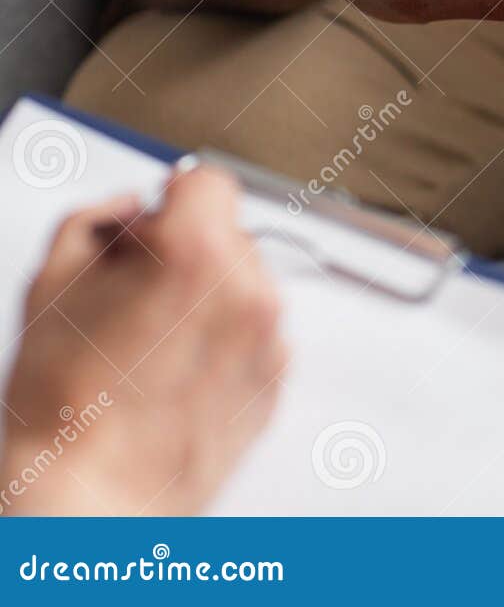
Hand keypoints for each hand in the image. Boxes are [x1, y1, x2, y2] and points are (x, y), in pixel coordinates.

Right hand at [1, 167, 286, 515]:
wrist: (92, 496)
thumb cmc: (68, 405)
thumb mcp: (52, 281)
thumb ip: (97, 218)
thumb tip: (130, 207)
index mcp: (198, 255)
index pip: (208, 180)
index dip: (171, 199)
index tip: (154, 223)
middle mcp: (249, 292)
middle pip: (227, 235)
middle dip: (185, 252)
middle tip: (135, 296)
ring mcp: (270, 339)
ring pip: (243, 285)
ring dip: (207, 298)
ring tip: (149, 346)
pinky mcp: (277, 379)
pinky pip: (254, 334)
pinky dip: (223, 342)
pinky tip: (173, 373)